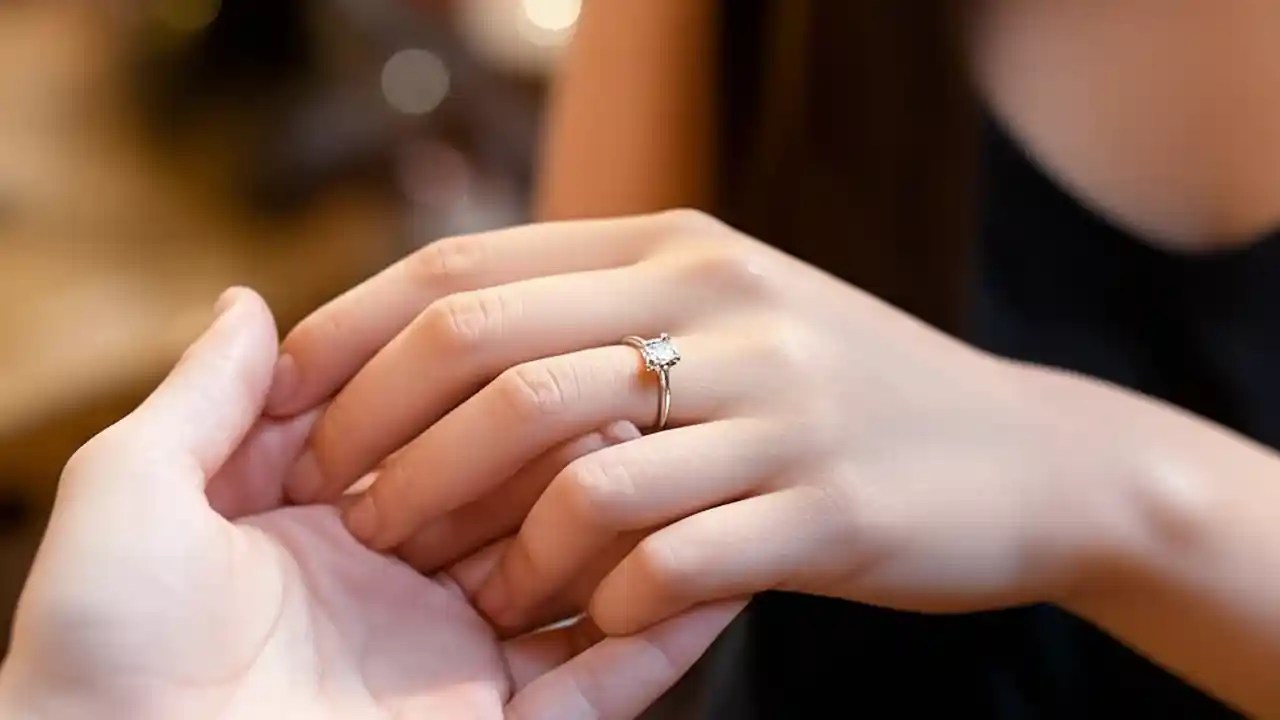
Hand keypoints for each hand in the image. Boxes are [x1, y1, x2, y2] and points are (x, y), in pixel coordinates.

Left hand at [0, 288, 738, 718]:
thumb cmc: (100, 648)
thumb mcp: (132, 490)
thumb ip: (204, 395)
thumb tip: (253, 301)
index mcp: (327, 530)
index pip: (439, 428)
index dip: (480, 384)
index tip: (527, 333)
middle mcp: (404, 593)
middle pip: (522, 493)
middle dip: (564, 443)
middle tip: (605, 394)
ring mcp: (458, 664)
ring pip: (579, 573)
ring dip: (629, 517)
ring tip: (681, 449)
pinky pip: (610, 682)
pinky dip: (671, 631)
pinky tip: (728, 571)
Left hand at [266, 209, 1131, 635]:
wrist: (1022, 455)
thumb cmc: (841, 390)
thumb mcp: (726, 311)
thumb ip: (599, 306)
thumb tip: (441, 337)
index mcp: (672, 247)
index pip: (463, 267)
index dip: (351, 335)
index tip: (289, 406)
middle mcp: (718, 305)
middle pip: (487, 354)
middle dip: (384, 444)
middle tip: (347, 517)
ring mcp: (776, 406)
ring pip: (568, 468)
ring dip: (483, 543)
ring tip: (455, 593)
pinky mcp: (824, 509)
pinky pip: (664, 563)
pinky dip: (593, 606)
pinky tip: (575, 631)